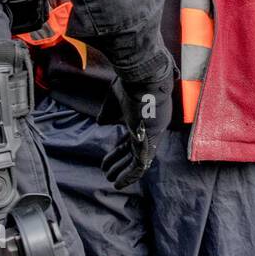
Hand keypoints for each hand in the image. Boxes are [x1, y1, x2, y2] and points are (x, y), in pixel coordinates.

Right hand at [99, 63, 174, 188]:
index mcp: (145, 117)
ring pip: (138, 160)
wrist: (142, 73)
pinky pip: (141, 163)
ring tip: (111, 181)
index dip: (118, 151)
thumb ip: (109, 113)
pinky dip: (130, 175)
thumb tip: (101, 123)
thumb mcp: (115, 100)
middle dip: (119, 162)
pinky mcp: (150, 138)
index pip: (131, 140)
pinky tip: (119, 182)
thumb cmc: (130, 82)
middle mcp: (152, 127)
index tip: (106, 161)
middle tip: (107, 173)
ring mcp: (153, 133)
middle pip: (134, 151)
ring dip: (124, 171)